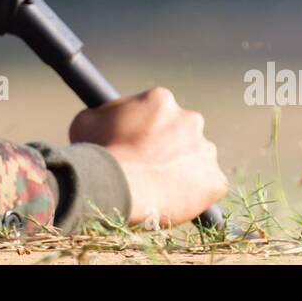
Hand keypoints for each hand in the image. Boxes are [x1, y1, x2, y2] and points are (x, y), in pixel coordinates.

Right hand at [69, 87, 226, 226]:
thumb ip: (102, 116)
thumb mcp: (86, 122)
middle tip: (148, 166)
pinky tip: (175, 200)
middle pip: (182, 132)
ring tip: (159, 186)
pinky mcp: (215, 180)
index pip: (158, 112)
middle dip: (169, 147)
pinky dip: (195, 194)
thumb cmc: (98, 153)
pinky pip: (208, 186)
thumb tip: (102, 119)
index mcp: (161, 100)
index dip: (146, 130)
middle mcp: (190, 119)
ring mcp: (205, 150)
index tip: (136, 145)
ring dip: (183, 169)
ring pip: (197, 159)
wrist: (118, 186)